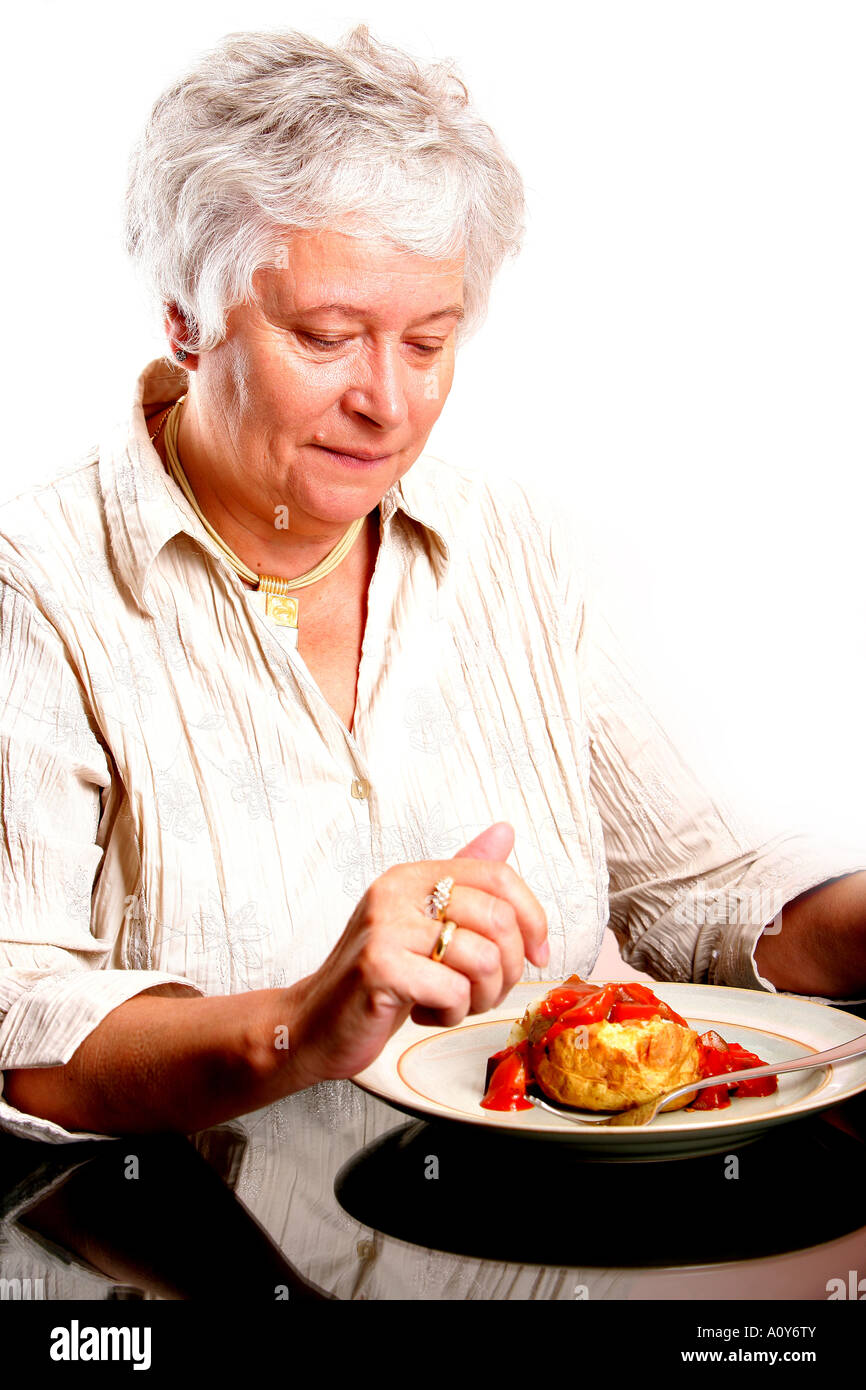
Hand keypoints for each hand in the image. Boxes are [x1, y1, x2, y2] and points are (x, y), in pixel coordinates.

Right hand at [285, 822, 548, 1087]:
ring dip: (481, 996)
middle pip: (498, 918)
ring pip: (482, 958)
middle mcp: (397, 892)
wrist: (314, 1025)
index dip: (532, 918)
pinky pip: (453, 989)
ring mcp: (385, 928)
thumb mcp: (425, 925)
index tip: (537, 954)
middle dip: (510, 968)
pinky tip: (425, 1014)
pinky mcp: (378, 967)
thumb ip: (464, 880)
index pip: (497, 875)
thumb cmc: (379, 978)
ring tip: (453, 1003)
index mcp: (413, 876)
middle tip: (487, 991)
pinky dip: (453, 1013)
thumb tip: (505, 831)